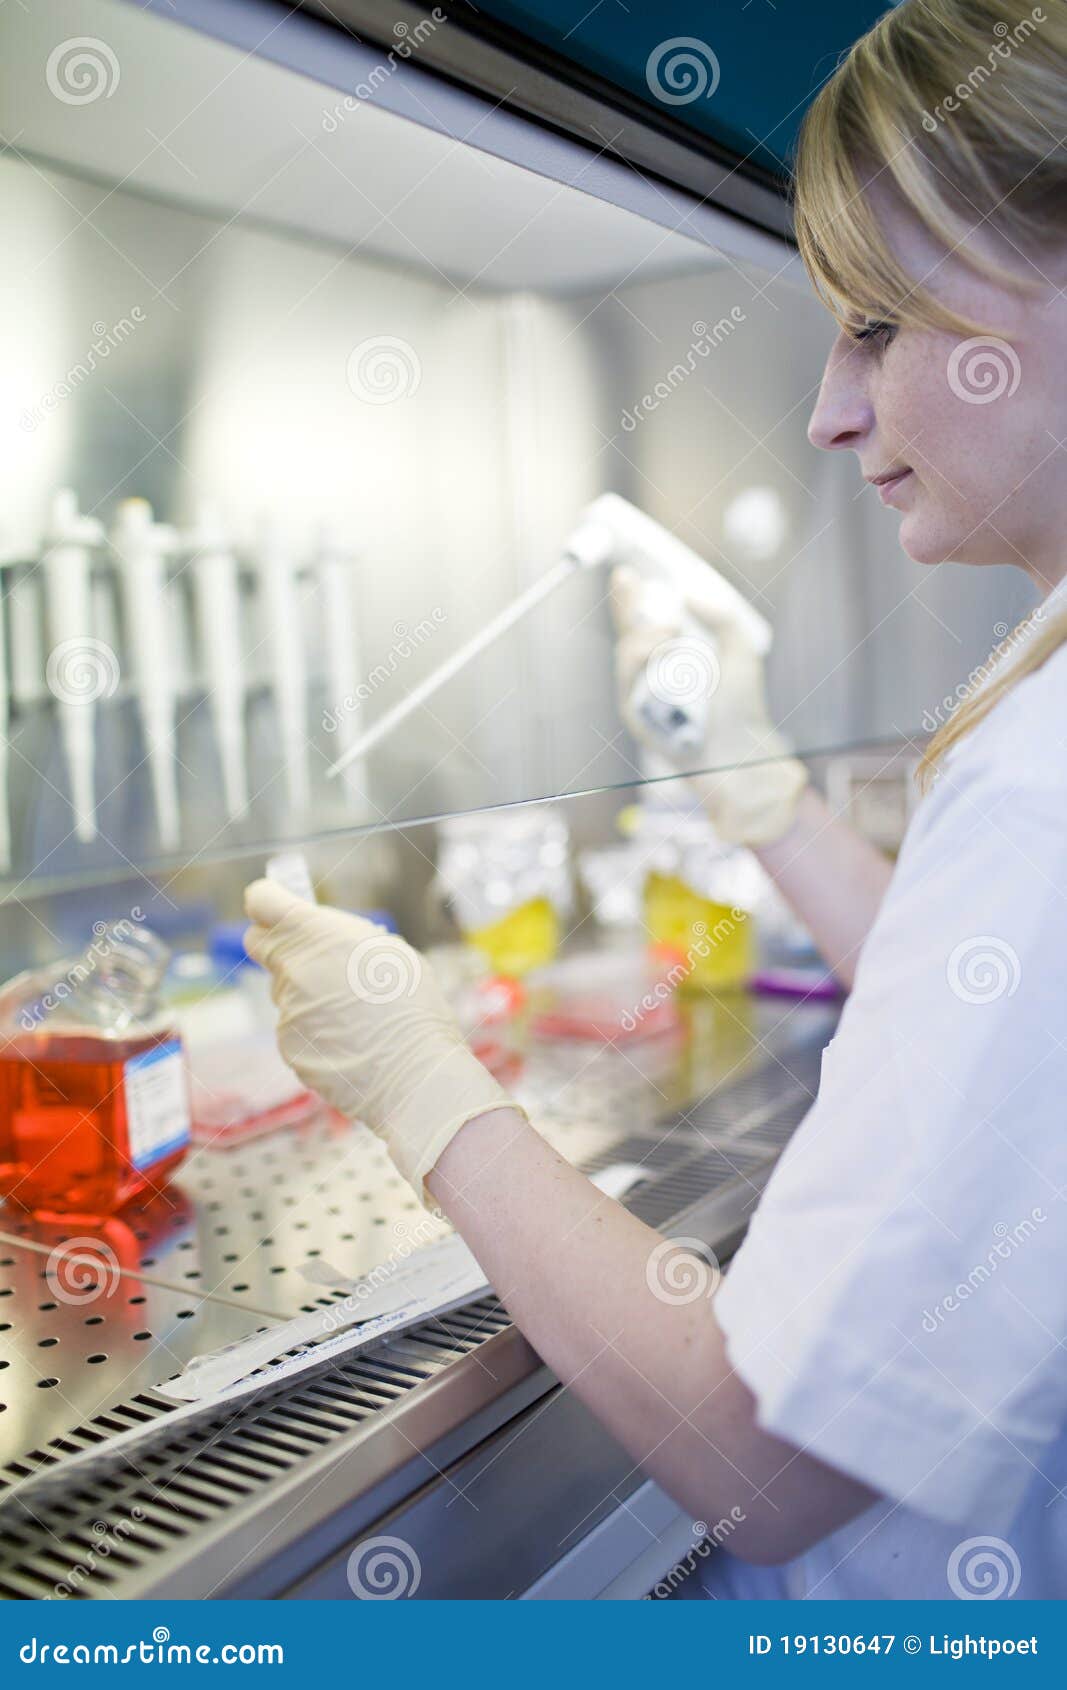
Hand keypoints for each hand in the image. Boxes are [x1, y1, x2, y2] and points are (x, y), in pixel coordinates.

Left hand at [243, 880, 523, 1197]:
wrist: (414, 1072)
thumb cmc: (411, 1005)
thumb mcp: (385, 949)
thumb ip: (339, 937)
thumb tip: (320, 935)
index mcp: (315, 934)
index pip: (261, 901)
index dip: (268, 904)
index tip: (278, 911)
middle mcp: (292, 969)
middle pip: (261, 946)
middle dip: (281, 948)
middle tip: (315, 960)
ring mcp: (286, 1010)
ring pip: (284, 991)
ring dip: (308, 995)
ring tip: (356, 1014)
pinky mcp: (288, 1045)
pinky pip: (296, 1028)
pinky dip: (316, 1031)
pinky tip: (350, 1041)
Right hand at [611, 565, 807, 845]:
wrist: (739, 748)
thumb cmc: (743, 707)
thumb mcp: (740, 650)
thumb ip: (721, 616)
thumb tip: (688, 593)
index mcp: (674, 660)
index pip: (645, 623)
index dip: (631, 599)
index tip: (626, 573)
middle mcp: (653, 676)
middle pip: (626, 633)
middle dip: (625, 603)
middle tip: (631, 580)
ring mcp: (641, 695)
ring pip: (625, 651)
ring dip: (643, 632)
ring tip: (670, 629)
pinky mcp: (634, 714)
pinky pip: (626, 678)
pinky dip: (638, 656)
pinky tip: (659, 645)